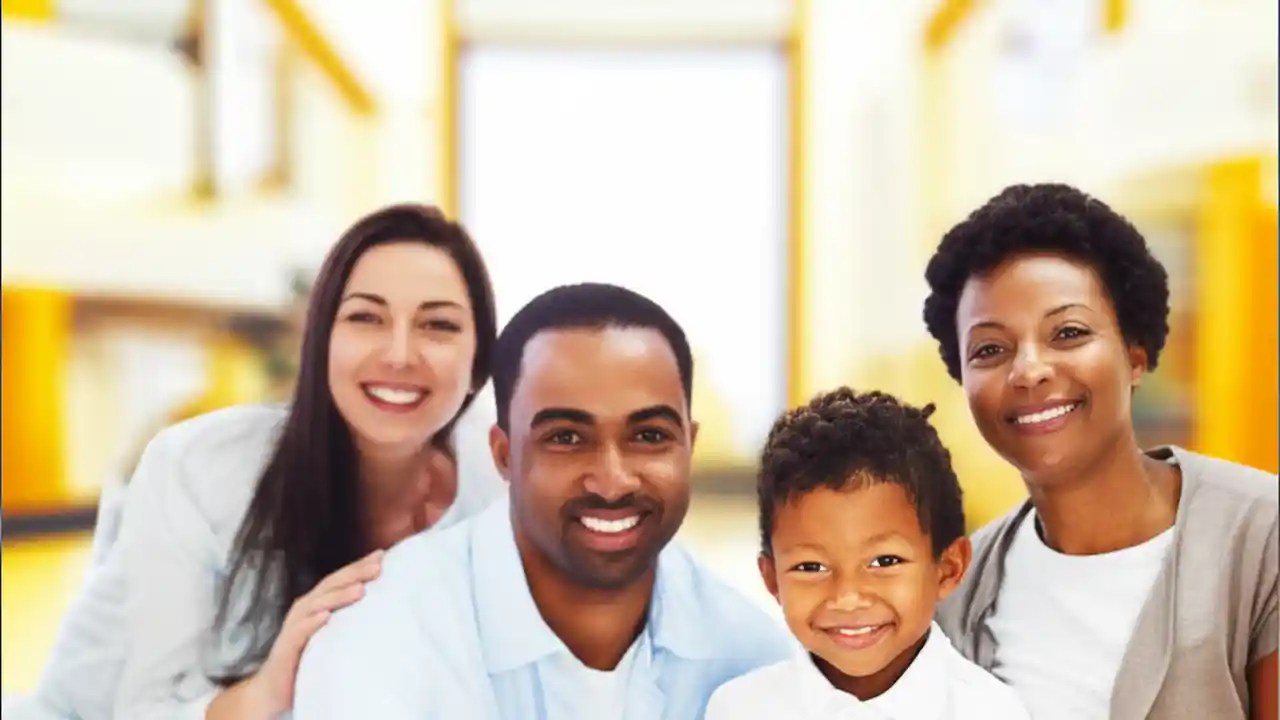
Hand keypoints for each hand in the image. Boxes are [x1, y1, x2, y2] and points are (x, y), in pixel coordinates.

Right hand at [223, 549, 383, 717]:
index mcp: (316, 604)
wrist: (273, 690)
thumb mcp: (331, 634)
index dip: (358, 566)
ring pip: (316, 605)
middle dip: (354, 574)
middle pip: (330, 586)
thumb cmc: (307, 658)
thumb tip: (381, 608)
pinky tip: (325, 617)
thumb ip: (348, 619)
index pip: (339, 580)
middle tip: (377, 566)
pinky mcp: (286, 648)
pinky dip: (311, 623)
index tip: (382, 555)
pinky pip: (299, 633)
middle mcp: (305, 610)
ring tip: (360, 589)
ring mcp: (294, 627)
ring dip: (338, 596)